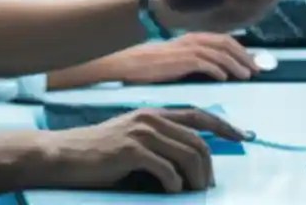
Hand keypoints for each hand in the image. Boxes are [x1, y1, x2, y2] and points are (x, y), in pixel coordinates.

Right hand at [41, 107, 243, 192]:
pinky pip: (167, 170)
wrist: (63, 155)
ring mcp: (142, 132)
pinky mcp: (132, 150)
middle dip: (209, 166)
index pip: (198, 115)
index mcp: (153, 114)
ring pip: (188, 155)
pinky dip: (174, 184)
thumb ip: (158, 144)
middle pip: (198, 141)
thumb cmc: (97, 154)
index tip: (243, 136)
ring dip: (195, 179)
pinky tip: (171, 191)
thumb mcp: (132, 141)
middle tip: (207, 186)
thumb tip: (189, 164)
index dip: (223, 126)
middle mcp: (151, 118)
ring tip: (192, 192)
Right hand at [111, 33, 259, 83]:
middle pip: (226, 43)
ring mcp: (188, 48)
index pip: (224, 39)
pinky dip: (217, 69)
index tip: (253, 62)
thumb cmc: (152, 64)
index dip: (241, 50)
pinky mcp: (181, 60)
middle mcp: (193, 39)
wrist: (130, 63)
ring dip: (235, 64)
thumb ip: (196, 60)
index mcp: (194, 37)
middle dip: (244, 56)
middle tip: (256, 69)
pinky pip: (205, 63)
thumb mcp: (178, 57)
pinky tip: (224, 78)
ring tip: (245, 75)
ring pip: (219, 53)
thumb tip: (218, 70)